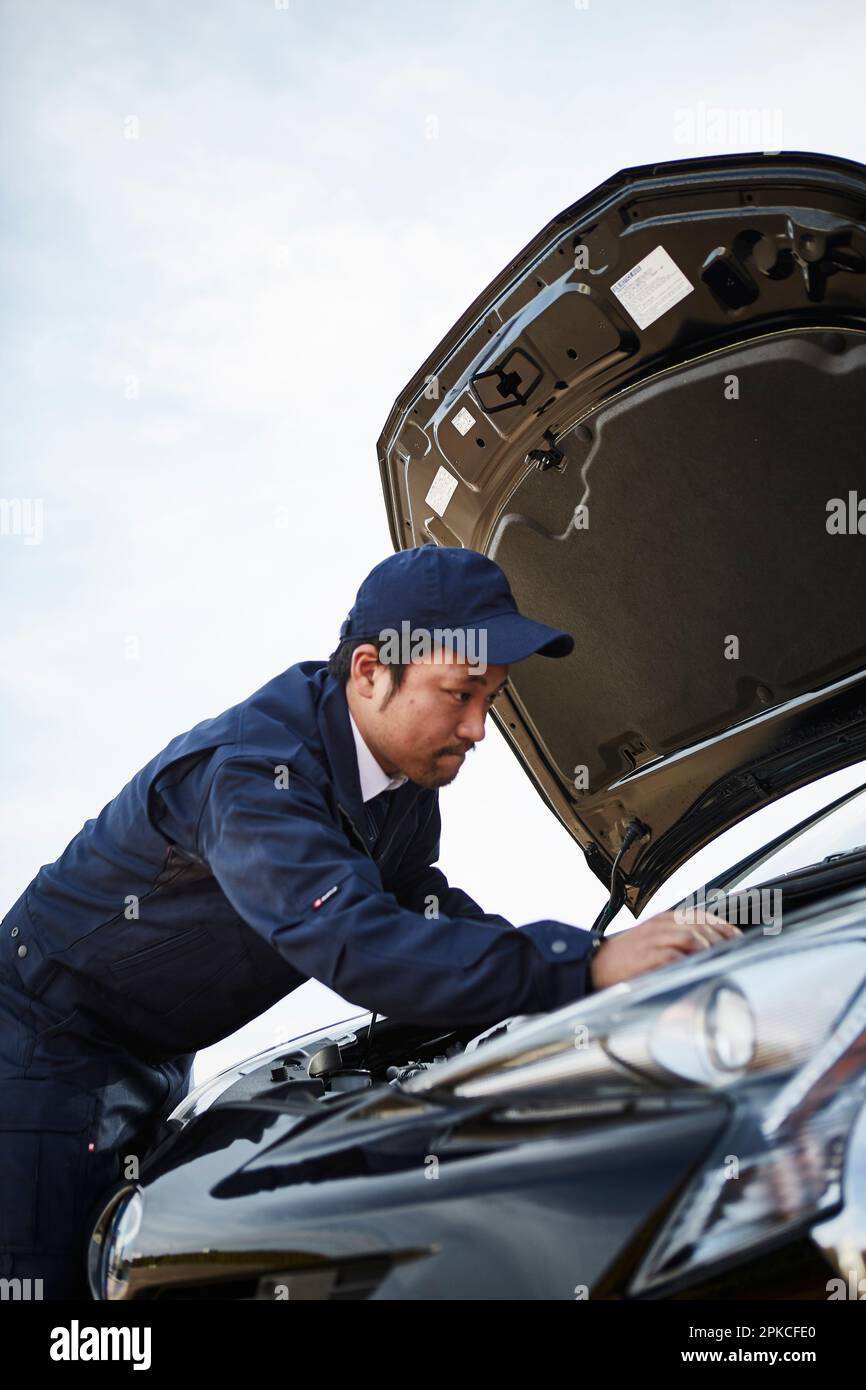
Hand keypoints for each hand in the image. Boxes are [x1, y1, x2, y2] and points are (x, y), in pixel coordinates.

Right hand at [589, 908, 742, 990]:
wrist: (595, 966)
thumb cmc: (626, 958)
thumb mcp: (654, 941)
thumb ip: (678, 941)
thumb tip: (708, 950)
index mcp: (665, 919)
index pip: (703, 916)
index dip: (725, 927)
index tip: (737, 939)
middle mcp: (661, 925)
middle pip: (702, 925)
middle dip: (722, 940)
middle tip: (733, 954)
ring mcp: (654, 939)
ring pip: (692, 936)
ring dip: (708, 949)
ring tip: (718, 961)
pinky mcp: (648, 956)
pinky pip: (675, 955)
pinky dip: (689, 961)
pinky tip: (697, 968)